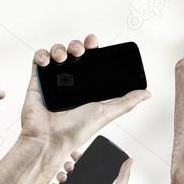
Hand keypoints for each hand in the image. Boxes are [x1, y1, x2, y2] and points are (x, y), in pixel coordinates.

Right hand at [22, 35, 149, 153]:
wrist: (49, 140)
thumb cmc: (75, 131)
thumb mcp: (106, 113)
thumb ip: (126, 102)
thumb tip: (146, 93)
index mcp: (85, 87)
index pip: (90, 60)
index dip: (92, 47)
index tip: (93, 43)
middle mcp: (69, 82)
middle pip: (73, 52)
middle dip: (76, 45)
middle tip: (79, 51)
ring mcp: (52, 81)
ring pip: (56, 53)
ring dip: (59, 49)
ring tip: (62, 57)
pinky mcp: (37, 81)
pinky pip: (38, 61)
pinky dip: (41, 55)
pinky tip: (47, 61)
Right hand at [50, 154, 132, 183]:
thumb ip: (123, 174)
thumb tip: (130, 159)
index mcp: (96, 183)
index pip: (86, 167)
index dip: (80, 159)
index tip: (77, 154)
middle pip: (73, 171)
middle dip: (69, 165)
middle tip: (70, 165)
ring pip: (65, 180)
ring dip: (61, 174)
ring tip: (64, 176)